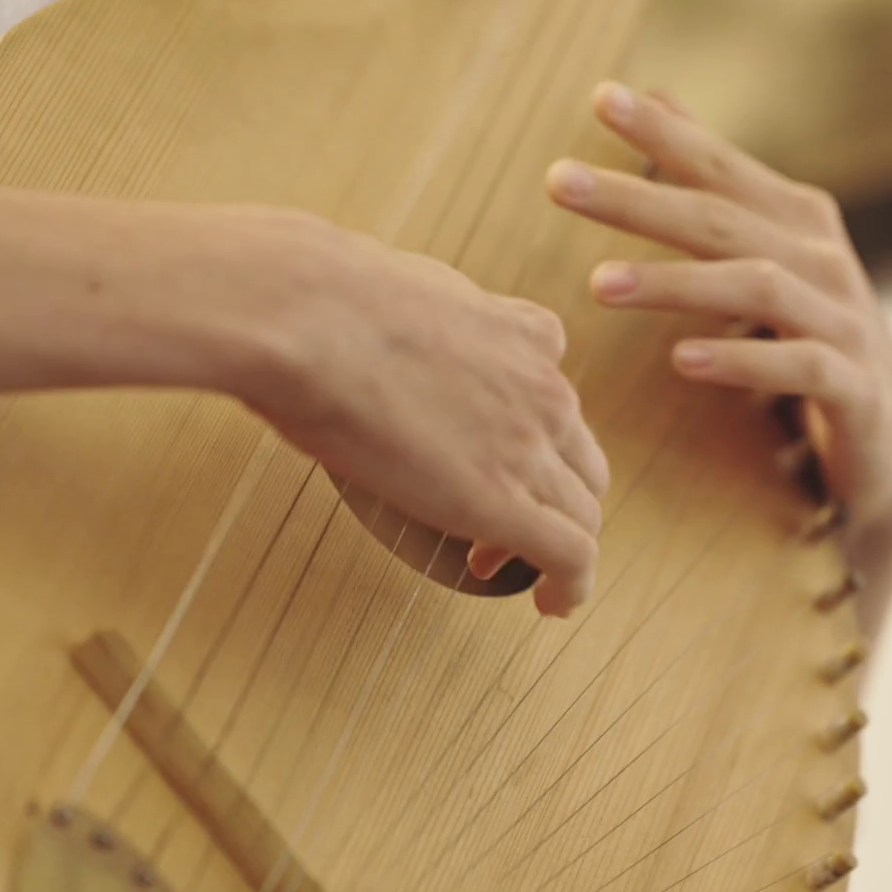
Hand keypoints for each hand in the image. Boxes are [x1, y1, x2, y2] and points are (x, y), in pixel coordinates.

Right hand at [241, 215, 608, 617]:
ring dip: (552, 546)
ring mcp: (530, 445)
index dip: (533, 445)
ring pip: (582, 514)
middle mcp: (544, 388)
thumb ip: (436, 317)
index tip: (493, 463)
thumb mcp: (410, 288)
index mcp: (525, 334)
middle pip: (580, 463)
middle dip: (548, 498)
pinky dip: (571, 587)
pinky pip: (573, 556)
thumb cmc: (329, 302)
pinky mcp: (506, 501)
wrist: (309, 318)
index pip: (558, 402)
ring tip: (500, 566)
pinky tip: (550, 603)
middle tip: (496, 526)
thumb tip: (399, 325)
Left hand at [545, 83, 891, 626]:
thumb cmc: (810, 344)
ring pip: (756, 285)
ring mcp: (845, 321)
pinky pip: (799, 365)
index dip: (663, 131)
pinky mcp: (856, 386)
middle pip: (720, 217)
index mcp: (795, 221)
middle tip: (558, 182)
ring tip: (599, 284)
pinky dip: (741, 359)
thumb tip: (658, 95)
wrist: (890, 454)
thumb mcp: (761, 257)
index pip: (718, 165)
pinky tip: (682, 359)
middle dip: (637, 197)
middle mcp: (823, 259)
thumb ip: (714, 182)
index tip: (601, 96)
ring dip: (675, 282)